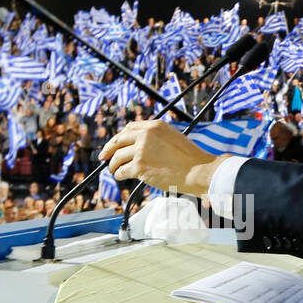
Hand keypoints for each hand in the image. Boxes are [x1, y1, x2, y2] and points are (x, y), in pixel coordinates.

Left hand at [98, 121, 225, 196]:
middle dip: (109, 148)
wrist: (198, 171)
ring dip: (113, 164)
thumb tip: (139, 145)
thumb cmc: (190, 158)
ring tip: (113, 170)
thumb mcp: (173, 138)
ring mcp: (141, 150)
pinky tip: (120, 176)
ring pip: (118, 157)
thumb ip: (156, 137)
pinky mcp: (139, 166)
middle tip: (103, 156)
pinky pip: (122, 170)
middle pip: (119, 140)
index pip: (130, 127)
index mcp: (155, 126)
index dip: (120, 136)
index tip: (115, 143)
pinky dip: (118, 174)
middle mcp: (146, 135)